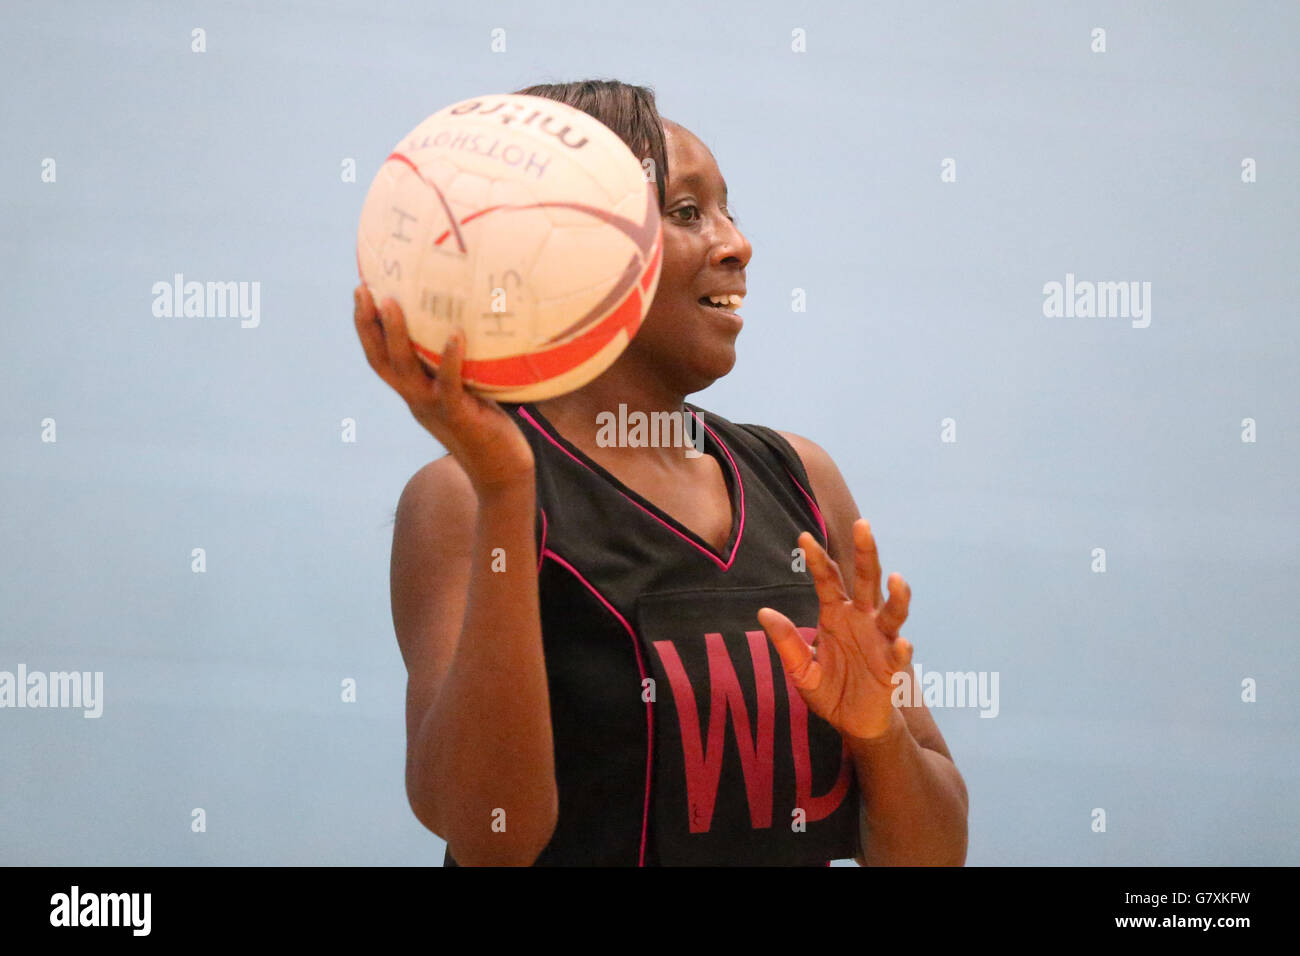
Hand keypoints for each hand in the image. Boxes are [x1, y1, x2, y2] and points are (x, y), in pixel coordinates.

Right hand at [353, 285, 534, 489]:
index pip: (381, 358)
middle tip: (364, 290)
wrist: (501, 473)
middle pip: (381, 360)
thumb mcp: (466, 392)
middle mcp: (417, 399)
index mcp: (414, 393)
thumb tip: (470, 322)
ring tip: (391, 303)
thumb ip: (459, 366)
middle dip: (368, 325)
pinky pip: (450, 385)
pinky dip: (450, 359)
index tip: (362, 291)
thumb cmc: (489, 428)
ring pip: (405, 370)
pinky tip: (455, 334)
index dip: (366, 327)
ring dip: (396, 335)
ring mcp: (434, 408)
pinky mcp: (459, 416)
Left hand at [757, 519, 912, 740]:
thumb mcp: (801, 669)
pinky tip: (902, 644)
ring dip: (897, 596)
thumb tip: (764, 613)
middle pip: (865, 580)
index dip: (817, 559)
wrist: (853, 724)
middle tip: (862, 524)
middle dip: (865, 552)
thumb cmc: (830, 690)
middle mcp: (860, 619)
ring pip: (891, 611)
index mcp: (835, 614)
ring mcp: (879, 640)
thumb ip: (787, 642)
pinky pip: (898, 653)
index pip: (827, 580)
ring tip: (897, 579)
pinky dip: (901, 648)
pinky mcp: (892, 666)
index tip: (803, 537)